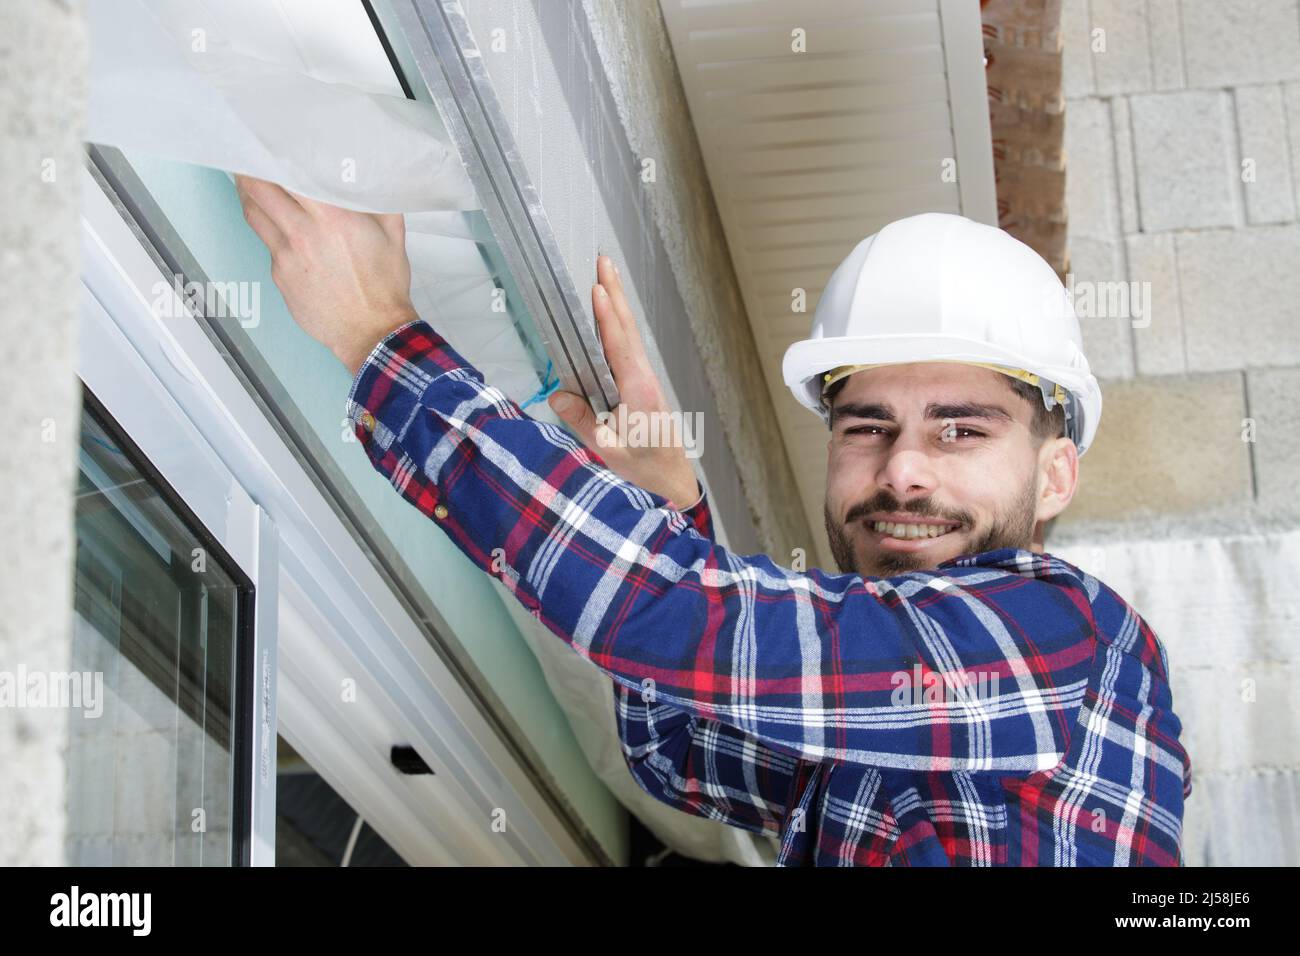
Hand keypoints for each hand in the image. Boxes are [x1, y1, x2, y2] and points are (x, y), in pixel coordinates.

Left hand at [234, 174, 417, 375]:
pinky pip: (268, 245)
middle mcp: (303, 233)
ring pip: (253, 215)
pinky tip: (282, 229)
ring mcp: (286, 256)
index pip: (284, 174)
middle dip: (248, 170)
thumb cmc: (384, 286)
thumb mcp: (392, 233)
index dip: (269, 156)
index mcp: (331, 217)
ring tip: (251, 184)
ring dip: (249, 196)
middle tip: (247, 158)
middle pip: (256, 190)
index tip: (267, 144)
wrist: (372, 332)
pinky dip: (270, 231)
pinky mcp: (279, 276)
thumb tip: (366, 174)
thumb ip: (375, 198)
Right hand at [547, 256, 700, 508]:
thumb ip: (584, 424)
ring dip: (618, 304)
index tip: (598, 290)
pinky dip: (619, 325)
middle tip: (603, 261)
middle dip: (615, 294)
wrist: (673, 482)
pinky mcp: (643, 386)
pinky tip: (611, 315)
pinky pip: (628, 348)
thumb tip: (558, 396)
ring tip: (605, 276)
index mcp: (638, 394)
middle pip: (627, 330)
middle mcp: (645, 381)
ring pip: (629, 335)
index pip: (619, 347)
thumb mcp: (609, 453)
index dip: (608, 317)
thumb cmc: (645, 471)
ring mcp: (646, 381)